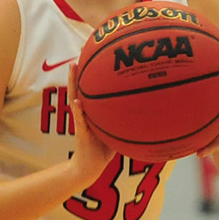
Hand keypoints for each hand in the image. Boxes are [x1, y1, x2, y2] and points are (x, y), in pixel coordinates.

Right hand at [66, 63, 115, 188]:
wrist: (90, 168)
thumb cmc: (103, 150)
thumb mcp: (116, 131)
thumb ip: (125, 120)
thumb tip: (145, 110)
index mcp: (91, 112)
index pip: (89, 88)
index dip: (90, 72)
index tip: (93, 54)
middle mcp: (84, 114)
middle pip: (79, 87)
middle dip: (79, 70)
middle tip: (81, 51)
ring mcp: (81, 122)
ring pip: (75, 99)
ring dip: (73, 83)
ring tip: (73, 67)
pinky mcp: (81, 134)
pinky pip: (80, 121)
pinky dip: (78, 112)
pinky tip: (77, 102)